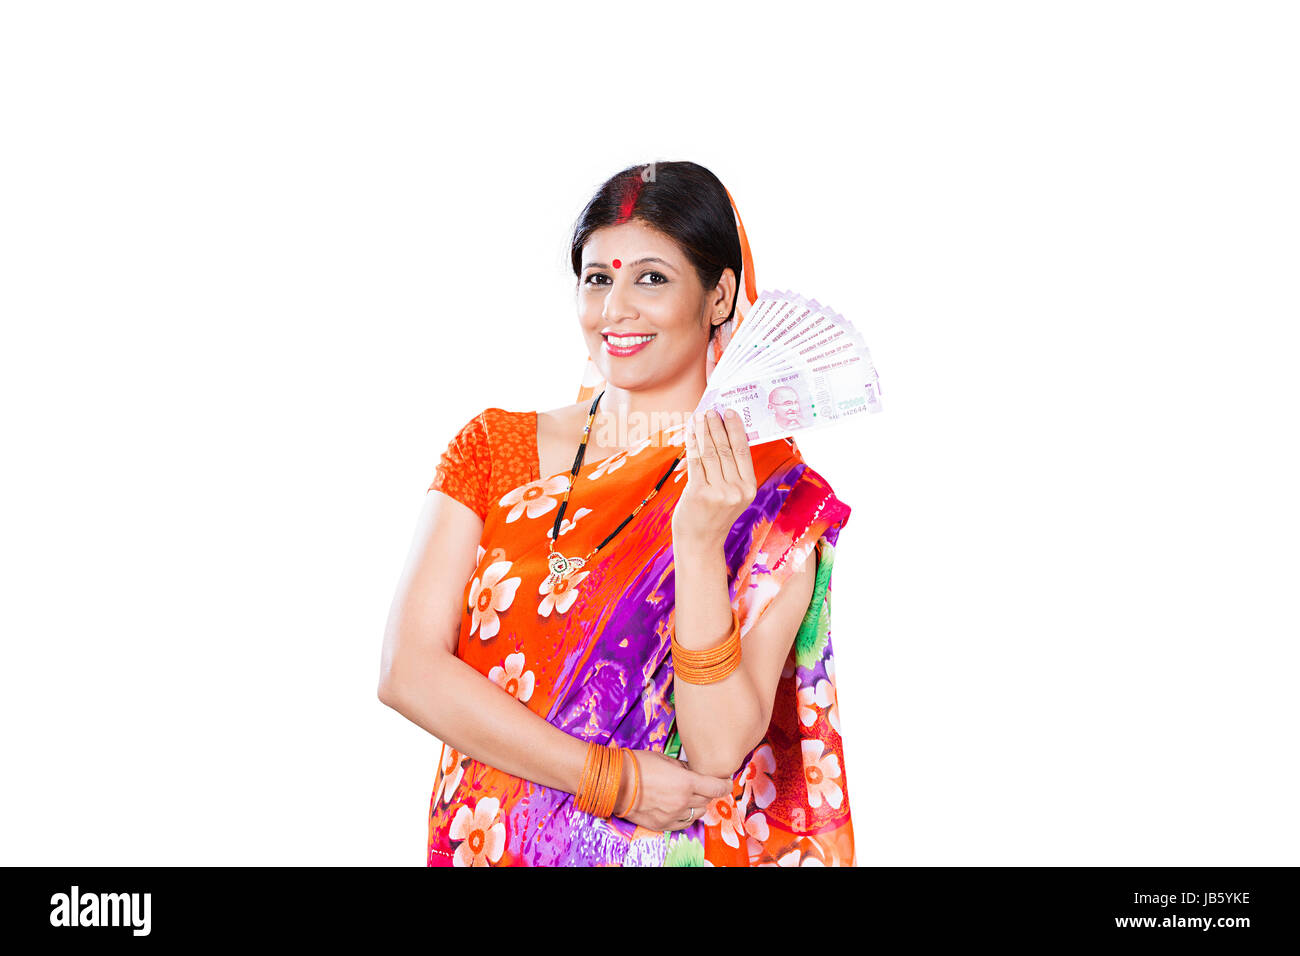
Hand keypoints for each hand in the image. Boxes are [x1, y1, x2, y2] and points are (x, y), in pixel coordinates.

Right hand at [614, 749, 732, 831]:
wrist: (613, 782)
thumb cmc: (637, 765)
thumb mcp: (665, 759)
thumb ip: (684, 769)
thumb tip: (694, 772)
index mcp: (685, 783)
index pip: (717, 788)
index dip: (725, 785)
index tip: (726, 782)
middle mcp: (682, 802)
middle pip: (707, 800)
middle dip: (707, 792)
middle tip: (700, 784)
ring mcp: (672, 815)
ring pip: (697, 813)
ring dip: (696, 804)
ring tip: (686, 795)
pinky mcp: (662, 825)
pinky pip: (682, 823)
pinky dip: (684, 815)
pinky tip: (676, 806)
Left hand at [670, 408, 756, 547]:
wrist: (700, 543)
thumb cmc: (714, 516)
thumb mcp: (733, 496)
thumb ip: (732, 472)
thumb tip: (723, 436)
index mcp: (749, 488)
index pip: (743, 452)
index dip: (736, 429)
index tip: (729, 412)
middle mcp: (736, 490)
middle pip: (726, 449)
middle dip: (717, 426)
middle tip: (711, 410)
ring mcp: (718, 492)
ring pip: (710, 453)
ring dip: (704, 431)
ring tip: (700, 416)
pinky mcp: (699, 493)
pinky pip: (695, 461)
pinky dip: (692, 443)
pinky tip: (690, 432)